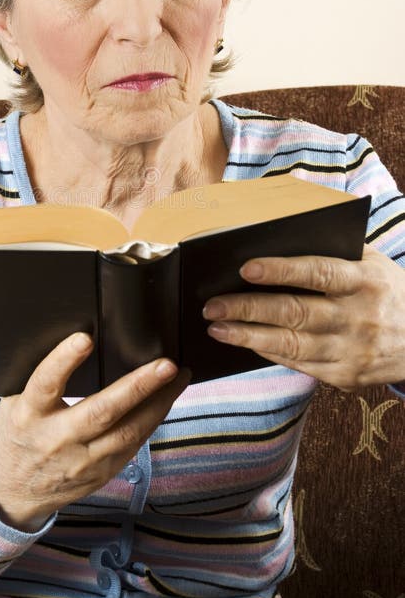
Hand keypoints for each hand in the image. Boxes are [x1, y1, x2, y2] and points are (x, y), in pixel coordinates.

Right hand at [0, 332, 189, 530]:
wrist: (11, 494)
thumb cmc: (16, 436)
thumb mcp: (14, 404)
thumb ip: (39, 381)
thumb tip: (76, 341)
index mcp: (29, 415)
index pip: (45, 384)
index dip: (64, 361)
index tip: (85, 338)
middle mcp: (57, 439)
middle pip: (101, 412)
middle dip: (138, 386)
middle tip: (167, 365)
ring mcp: (82, 460)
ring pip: (128, 432)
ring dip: (159, 403)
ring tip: (180, 377)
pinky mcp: (101, 473)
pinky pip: (133, 444)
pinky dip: (153, 420)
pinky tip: (166, 400)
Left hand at [203, 245, 404, 390]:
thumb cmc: (387, 290)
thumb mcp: (371, 260)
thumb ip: (331, 244)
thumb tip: (282, 219)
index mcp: (366, 281)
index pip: (317, 273)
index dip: (281, 271)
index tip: (246, 268)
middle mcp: (359, 318)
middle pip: (295, 313)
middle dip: (248, 309)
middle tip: (211, 304)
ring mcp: (353, 351)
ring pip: (291, 345)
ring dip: (248, 336)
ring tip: (217, 327)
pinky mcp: (346, 377)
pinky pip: (299, 364)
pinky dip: (268, 352)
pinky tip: (245, 342)